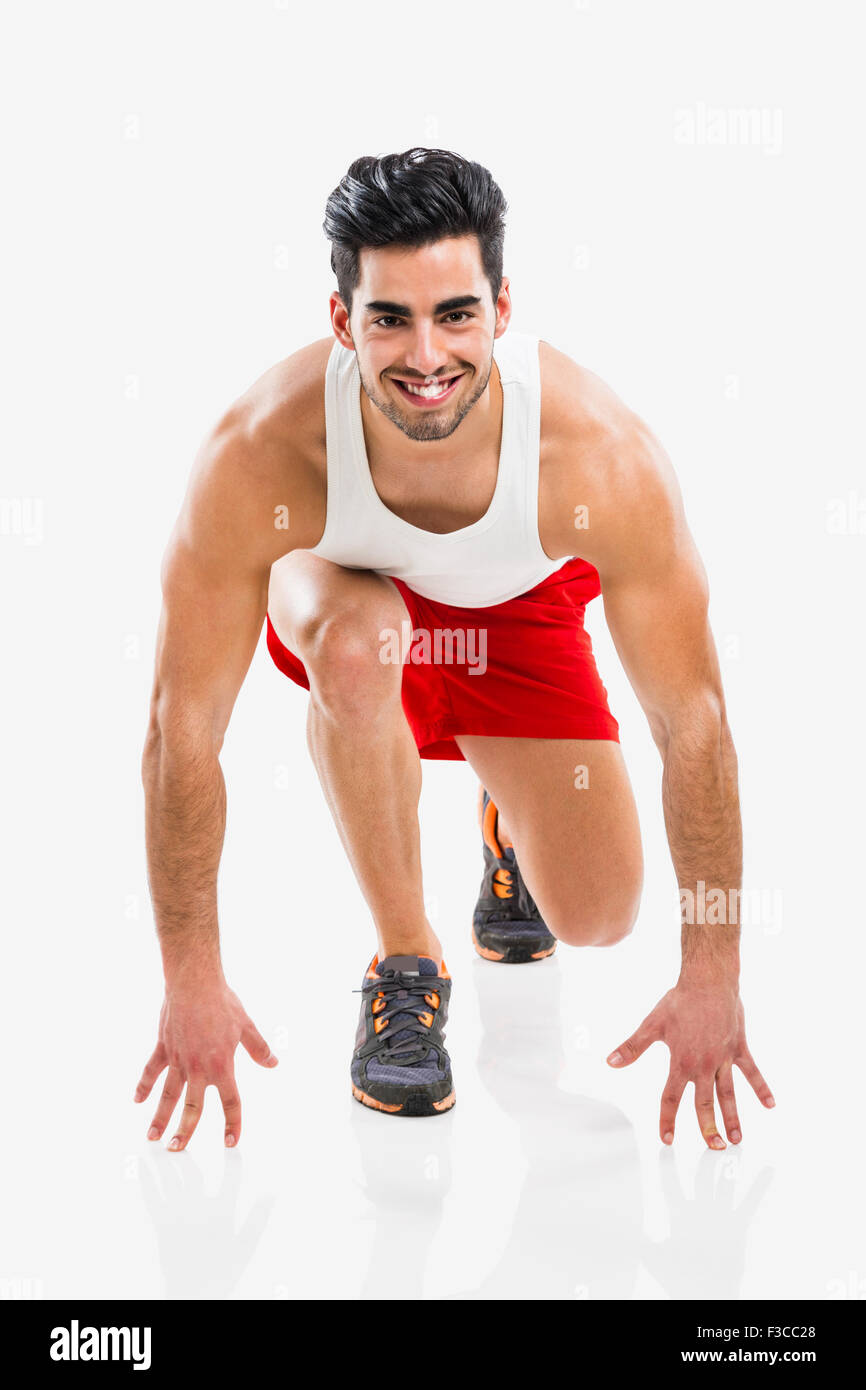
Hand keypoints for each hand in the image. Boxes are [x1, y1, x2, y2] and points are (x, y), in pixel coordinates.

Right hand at [134, 979, 277, 1149]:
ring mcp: (178, 1059)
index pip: (231, 1101)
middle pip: (193, 1106)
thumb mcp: (246, 1026)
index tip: (231, 1142)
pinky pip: (151, 1070)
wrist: (194, 984)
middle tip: (177, 1149)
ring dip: (160, 1116)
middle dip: (185, 1130)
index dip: (233, 1123)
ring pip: (168, 1095)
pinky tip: (137, 1100)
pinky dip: (144, 1085)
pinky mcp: (164, 1048)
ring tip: (152, 1138)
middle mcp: (198, 1068)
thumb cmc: (222, 1003)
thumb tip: (273, 1063)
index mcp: (222, 1065)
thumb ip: (258, 1049)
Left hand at [606, 979, 774, 1148]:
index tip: (666, 1140)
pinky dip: (761, 1088)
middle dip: (707, 1128)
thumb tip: (611, 1061)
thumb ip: (633, 1047)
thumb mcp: (652, 1024)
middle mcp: (703, 1064)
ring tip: (736, 1139)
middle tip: (713, 1148)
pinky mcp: (739, 1048)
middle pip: (704, 1102)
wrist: (709, 981)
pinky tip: (771, 1105)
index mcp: (681, 1061)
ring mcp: (724, 1058)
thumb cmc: (680, 1001)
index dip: (667, 1119)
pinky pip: (752, 1072)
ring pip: (728, 1093)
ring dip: (732, 1117)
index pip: (671, 1097)